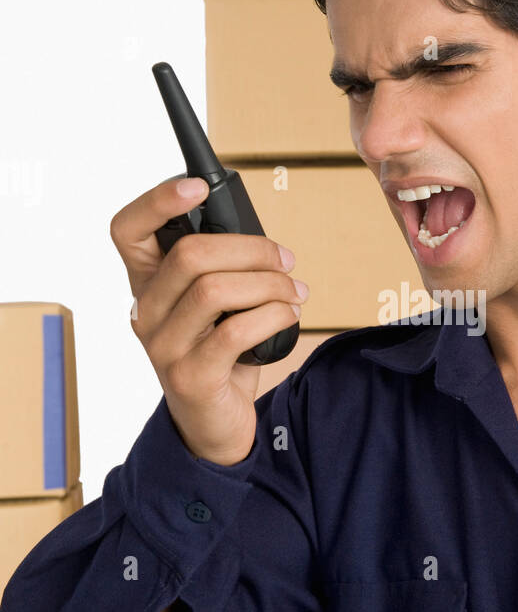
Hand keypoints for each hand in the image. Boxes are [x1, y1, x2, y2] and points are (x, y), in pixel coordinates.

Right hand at [110, 175, 307, 464]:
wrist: (215, 424)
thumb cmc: (221, 353)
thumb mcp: (215, 306)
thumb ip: (222, 269)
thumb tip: (264, 242)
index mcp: (147, 284)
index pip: (127, 230)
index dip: (158, 200)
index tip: (199, 186)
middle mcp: (145, 312)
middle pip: (190, 254)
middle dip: (251, 249)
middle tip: (285, 260)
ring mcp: (163, 346)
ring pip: (215, 289)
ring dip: (269, 284)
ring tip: (295, 293)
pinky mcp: (190, 376)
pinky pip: (236, 330)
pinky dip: (273, 315)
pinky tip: (289, 315)